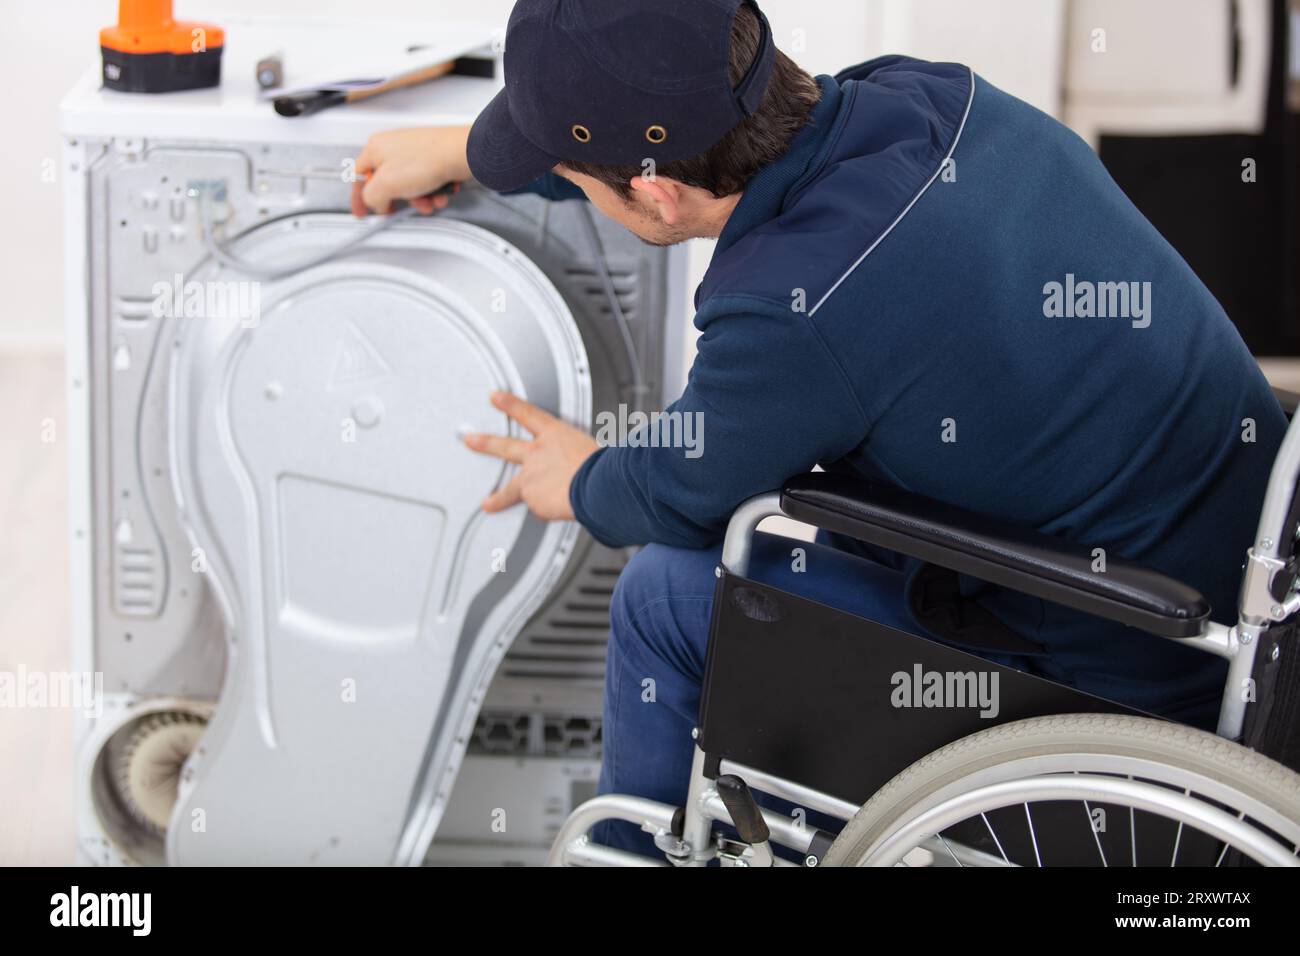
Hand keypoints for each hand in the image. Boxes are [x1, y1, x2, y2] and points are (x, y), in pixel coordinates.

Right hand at [350, 125, 472, 216]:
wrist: (461, 153)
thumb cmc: (426, 160)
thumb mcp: (386, 185)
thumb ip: (372, 197)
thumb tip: (375, 203)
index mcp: (375, 148)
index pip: (358, 176)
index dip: (359, 198)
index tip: (362, 212)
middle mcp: (392, 146)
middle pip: (386, 183)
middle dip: (399, 201)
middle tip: (403, 209)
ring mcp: (413, 150)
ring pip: (409, 185)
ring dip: (420, 199)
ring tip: (430, 201)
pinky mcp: (431, 156)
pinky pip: (426, 180)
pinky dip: (432, 191)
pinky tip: (440, 193)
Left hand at [463, 392, 598, 520]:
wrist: (598, 484)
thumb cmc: (603, 466)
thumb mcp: (593, 450)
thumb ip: (579, 457)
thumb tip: (582, 467)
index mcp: (556, 435)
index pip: (528, 414)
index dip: (510, 404)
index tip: (496, 397)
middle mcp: (538, 453)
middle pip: (505, 447)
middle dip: (485, 443)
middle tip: (470, 439)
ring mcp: (532, 477)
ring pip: (510, 490)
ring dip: (497, 498)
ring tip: (488, 504)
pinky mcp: (533, 499)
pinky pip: (541, 508)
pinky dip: (550, 510)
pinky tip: (561, 509)